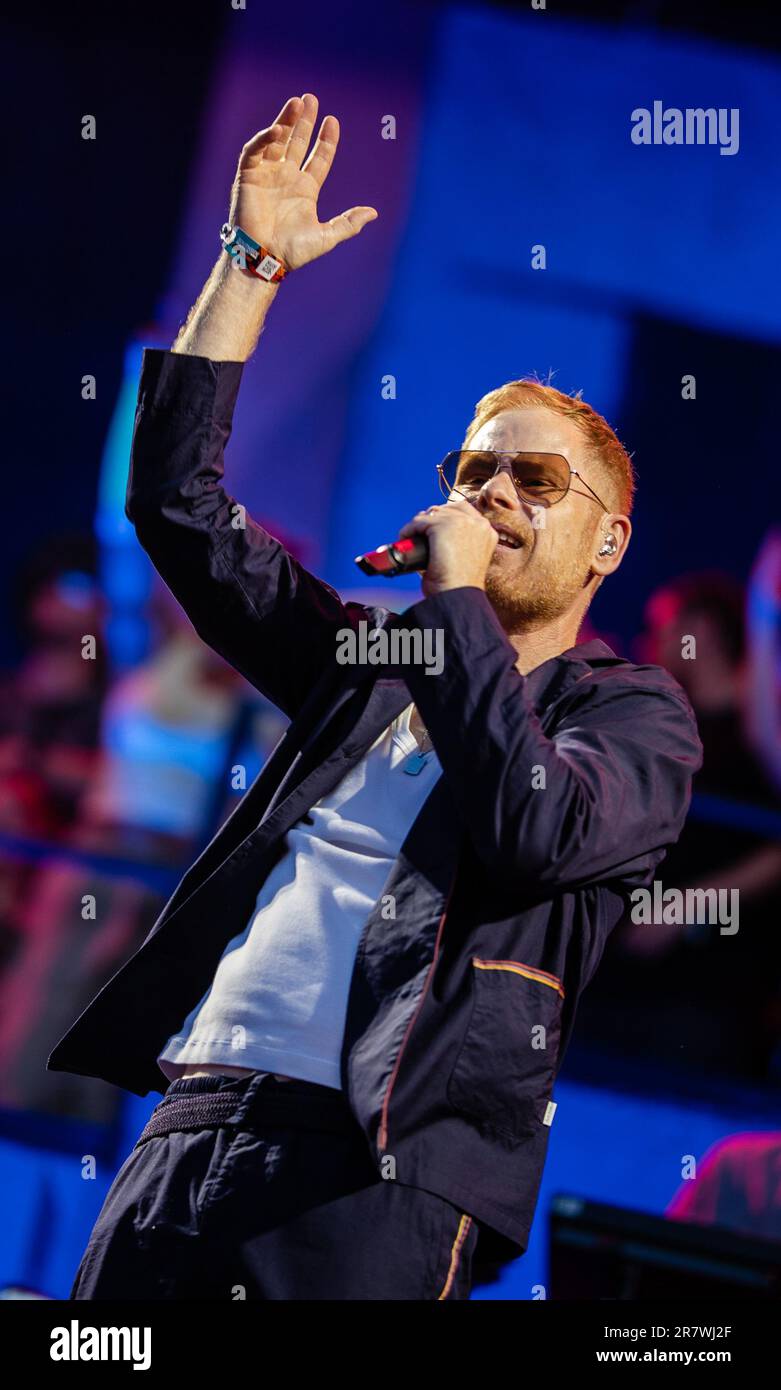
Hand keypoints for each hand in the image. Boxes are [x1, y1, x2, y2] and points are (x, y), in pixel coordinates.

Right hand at [228, 94, 377, 269]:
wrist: (264, 258)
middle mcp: (286, 178)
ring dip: (286, 122)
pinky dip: (265, 139)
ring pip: (277, 141)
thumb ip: (348, 224)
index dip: (326, 140)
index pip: (318, 158)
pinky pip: (255, 151)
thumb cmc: (293, 252)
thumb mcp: (327, 236)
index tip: (333, 121)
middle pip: (297, 142)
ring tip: (297, 103)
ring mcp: (267, 175)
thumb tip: (374, 213)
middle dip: (304, 121)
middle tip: (311, 98)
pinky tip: (278, 130)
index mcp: (305, 190)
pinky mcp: (248, 176)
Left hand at [397, 499, 497, 597]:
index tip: (431, 530)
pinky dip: (408, 530)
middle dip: (431, 520)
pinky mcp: (443, 525)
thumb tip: (432, 536)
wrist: (457, 597)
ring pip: (432, 514)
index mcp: (487, 532)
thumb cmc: (459, 587)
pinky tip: (404, 538)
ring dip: (419, 525)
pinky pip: (419, 521)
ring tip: (411, 538)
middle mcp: (478, 523)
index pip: (463, 511)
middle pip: (447, 509)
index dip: (445, 517)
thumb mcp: (465, 561)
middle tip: (419, 535)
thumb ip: (458, 545)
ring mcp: (462, 522)